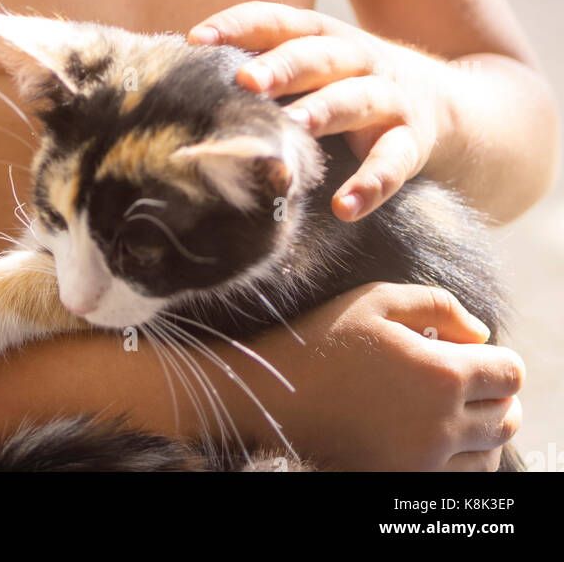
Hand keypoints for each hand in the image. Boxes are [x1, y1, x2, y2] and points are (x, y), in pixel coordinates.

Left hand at [187, 1, 450, 220]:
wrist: (446, 103)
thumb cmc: (346, 85)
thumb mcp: (312, 68)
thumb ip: (263, 70)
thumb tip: (182, 81)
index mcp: (323, 35)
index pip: (278, 20)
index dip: (238, 25)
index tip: (196, 39)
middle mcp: (358, 59)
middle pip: (318, 54)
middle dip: (282, 65)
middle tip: (246, 80)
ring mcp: (388, 99)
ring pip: (356, 99)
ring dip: (324, 112)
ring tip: (293, 129)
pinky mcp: (412, 142)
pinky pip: (394, 163)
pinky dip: (371, 184)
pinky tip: (344, 205)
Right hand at [252, 282, 523, 471]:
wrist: (272, 394)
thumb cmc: (323, 338)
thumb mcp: (377, 299)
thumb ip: (439, 305)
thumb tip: (480, 334)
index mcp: (441, 374)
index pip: (509, 374)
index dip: (500, 359)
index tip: (475, 353)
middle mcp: (441, 426)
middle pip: (507, 417)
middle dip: (496, 394)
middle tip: (466, 378)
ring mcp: (423, 462)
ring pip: (489, 455)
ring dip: (482, 430)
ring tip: (451, 409)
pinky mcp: (403, 483)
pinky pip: (459, 480)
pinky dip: (461, 460)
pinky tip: (435, 436)